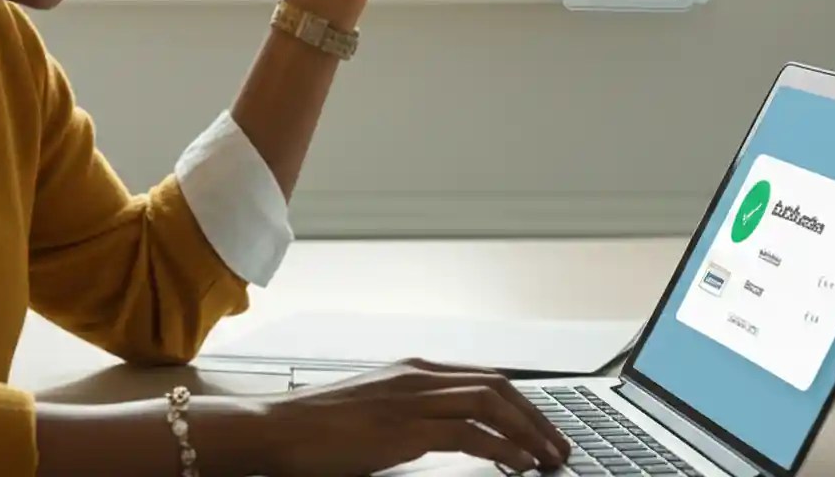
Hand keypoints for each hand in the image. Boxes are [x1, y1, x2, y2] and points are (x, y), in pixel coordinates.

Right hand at [250, 357, 571, 475]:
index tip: (542, 428)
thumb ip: (411, 414)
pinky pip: (468, 434)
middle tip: (558, 447)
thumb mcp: (374, 410)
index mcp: (413, 369)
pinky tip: (518, 465)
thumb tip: (445, 433)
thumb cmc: (316, 426)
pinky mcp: (403, 428)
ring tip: (549, 459)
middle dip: (536, 417)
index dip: (521, 403)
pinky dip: (501, 447)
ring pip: (491, 404)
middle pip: (498, 386)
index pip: (485, 377)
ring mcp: (412, 399)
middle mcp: (419, 376)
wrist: (276, 428)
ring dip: (528, 432)